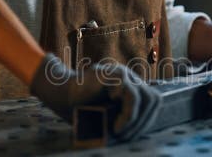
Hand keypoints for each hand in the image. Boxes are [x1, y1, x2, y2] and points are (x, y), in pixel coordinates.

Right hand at [30, 54, 160, 140]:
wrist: (58, 93)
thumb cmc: (80, 107)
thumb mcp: (106, 115)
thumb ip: (122, 118)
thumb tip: (136, 134)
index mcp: (130, 86)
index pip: (152, 102)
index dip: (147, 120)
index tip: (133, 135)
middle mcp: (129, 78)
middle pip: (154, 99)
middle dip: (144, 122)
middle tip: (127, 137)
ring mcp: (122, 74)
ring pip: (146, 98)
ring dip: (136, 120)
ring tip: (121, 132)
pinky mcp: (114, 75)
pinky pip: (132, 96)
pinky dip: (128, 115)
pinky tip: (117, 126)